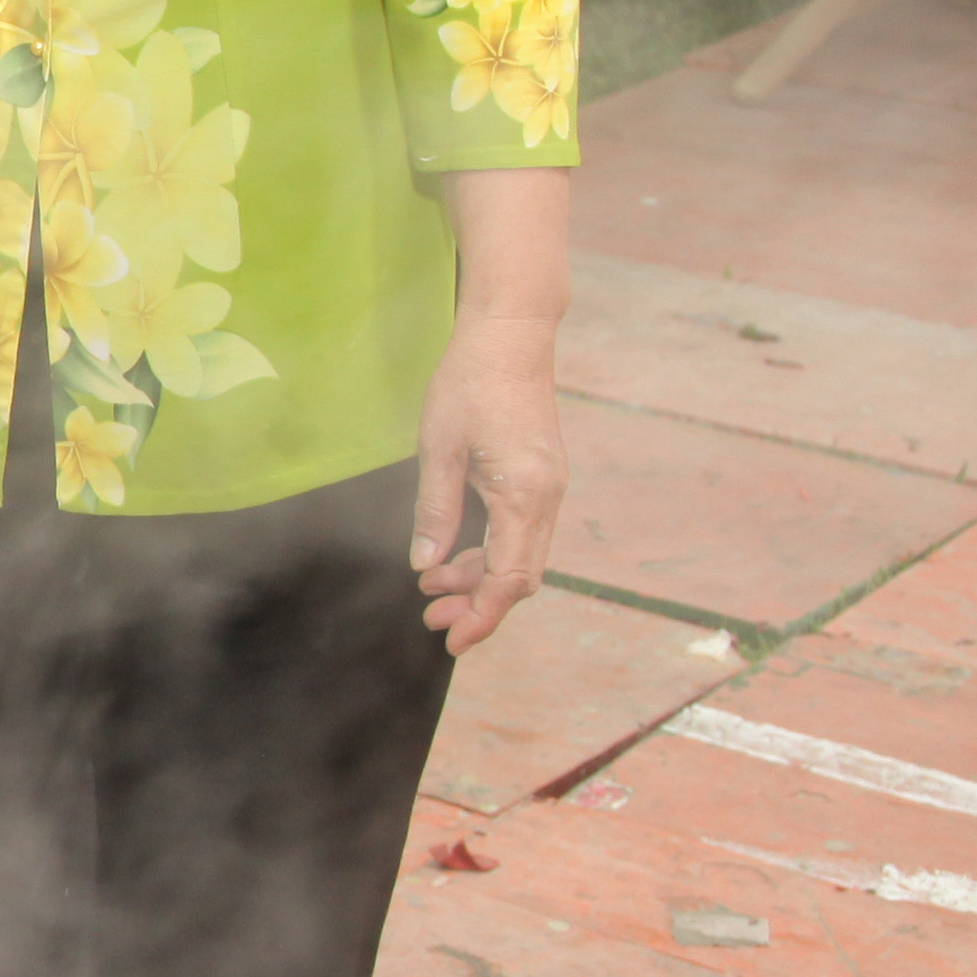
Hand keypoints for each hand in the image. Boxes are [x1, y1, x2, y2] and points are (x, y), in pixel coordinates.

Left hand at [410, 312, 566, 656]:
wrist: (511, 337)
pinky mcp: (543, 477)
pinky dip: (492, 552)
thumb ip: (435, 511)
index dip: (482, 615)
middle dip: (478, 604)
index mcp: (524, 495)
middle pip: (521, 576)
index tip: (451, 640)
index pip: (509, 578)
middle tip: (430, 616)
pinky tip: (456, 554)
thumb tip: (426, 565)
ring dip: (481, 578)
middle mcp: (548, 498)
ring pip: (522, 557)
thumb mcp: (438, 449)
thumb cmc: (469, 384)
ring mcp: (551, 487)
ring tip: (432, 586)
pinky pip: (523, 533)